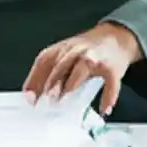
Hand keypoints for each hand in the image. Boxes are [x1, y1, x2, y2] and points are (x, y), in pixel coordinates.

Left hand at [22, 21, 142, 116]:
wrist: (116, 37)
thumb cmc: (88, 50)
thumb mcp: (66, 55)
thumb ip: (50, 72)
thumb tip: (32, 96)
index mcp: (62, 49)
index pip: (44, 61)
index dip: (35, 79)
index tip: (30, 97)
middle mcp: (76, 51)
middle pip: (60, 65)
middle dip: (51, 83)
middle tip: (45, 101)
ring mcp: (94, 58)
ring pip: (81, 69)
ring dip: (70, 85)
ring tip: (64, 102)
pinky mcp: (111, 68)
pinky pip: (110, 83)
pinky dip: (108, 96)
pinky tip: (104, 108)